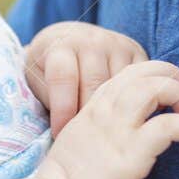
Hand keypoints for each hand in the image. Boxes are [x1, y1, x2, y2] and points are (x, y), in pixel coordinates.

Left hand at [25, 22, 148, 134]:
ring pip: (119, 86)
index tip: (60, 133)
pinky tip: (121, 117)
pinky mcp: (136, 51)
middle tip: (84, 139)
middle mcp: (92, 41)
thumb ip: (48, 98)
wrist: (70, 39)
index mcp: (62, 45)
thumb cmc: (50, 67)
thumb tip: (63, 130)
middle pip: (94, 85)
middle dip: (88, 116)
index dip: (62, 109)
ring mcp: (117, 44)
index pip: (64, 77)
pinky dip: (131, 102)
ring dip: (111, 112)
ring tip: (102, 133)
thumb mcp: (39, 78)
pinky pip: (139, 82)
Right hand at [33, 60, 178, 178]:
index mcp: (91, 109)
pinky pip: (168, 125)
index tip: (172, 86)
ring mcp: (116, 132)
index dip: (154, 73)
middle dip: (171, 74)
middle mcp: (103, 113)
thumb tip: (133, 126)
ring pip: (154, 89)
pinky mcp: (131, 155)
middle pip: (142, 73)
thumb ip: (102, 129)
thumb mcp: (81, 144)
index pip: (127, 74)